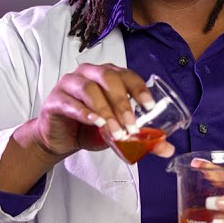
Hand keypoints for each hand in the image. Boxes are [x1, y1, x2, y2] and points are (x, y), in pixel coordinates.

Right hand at [15, 64, 174, 160]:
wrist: (61, 140)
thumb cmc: (90, 130)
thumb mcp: (118, 133)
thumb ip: (141, 138)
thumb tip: (168, 149)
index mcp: (107, 76)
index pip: (127, 75)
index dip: (139, 88)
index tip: (149, 106)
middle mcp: (88, 74)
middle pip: (108, 78)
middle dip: (122, 102)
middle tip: (131, 125)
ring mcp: (69, 84)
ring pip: (89, 88)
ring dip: (105, 110)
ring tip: (114, 130)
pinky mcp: (55, 99)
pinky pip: (70, 102)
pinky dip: (84, 113)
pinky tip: (94, 123)